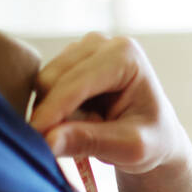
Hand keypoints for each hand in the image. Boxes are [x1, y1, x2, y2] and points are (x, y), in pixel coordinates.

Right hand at [30, 32, 191, 175]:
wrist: (155, 136)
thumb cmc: (152, 141)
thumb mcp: (131, 148)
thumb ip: (91, 141)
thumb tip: (46, 139)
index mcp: (125, 55)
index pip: (77, 82)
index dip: (54, 110)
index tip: (36, 137)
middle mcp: (101, 43)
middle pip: (53, 79)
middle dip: (55, 115)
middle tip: (81, 143)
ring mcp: (81, 49)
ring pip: (44, 84)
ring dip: (56, 115)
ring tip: (90, 130)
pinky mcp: (67, 62)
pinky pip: (44, 90)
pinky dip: (54, 111)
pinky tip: (79, 122)